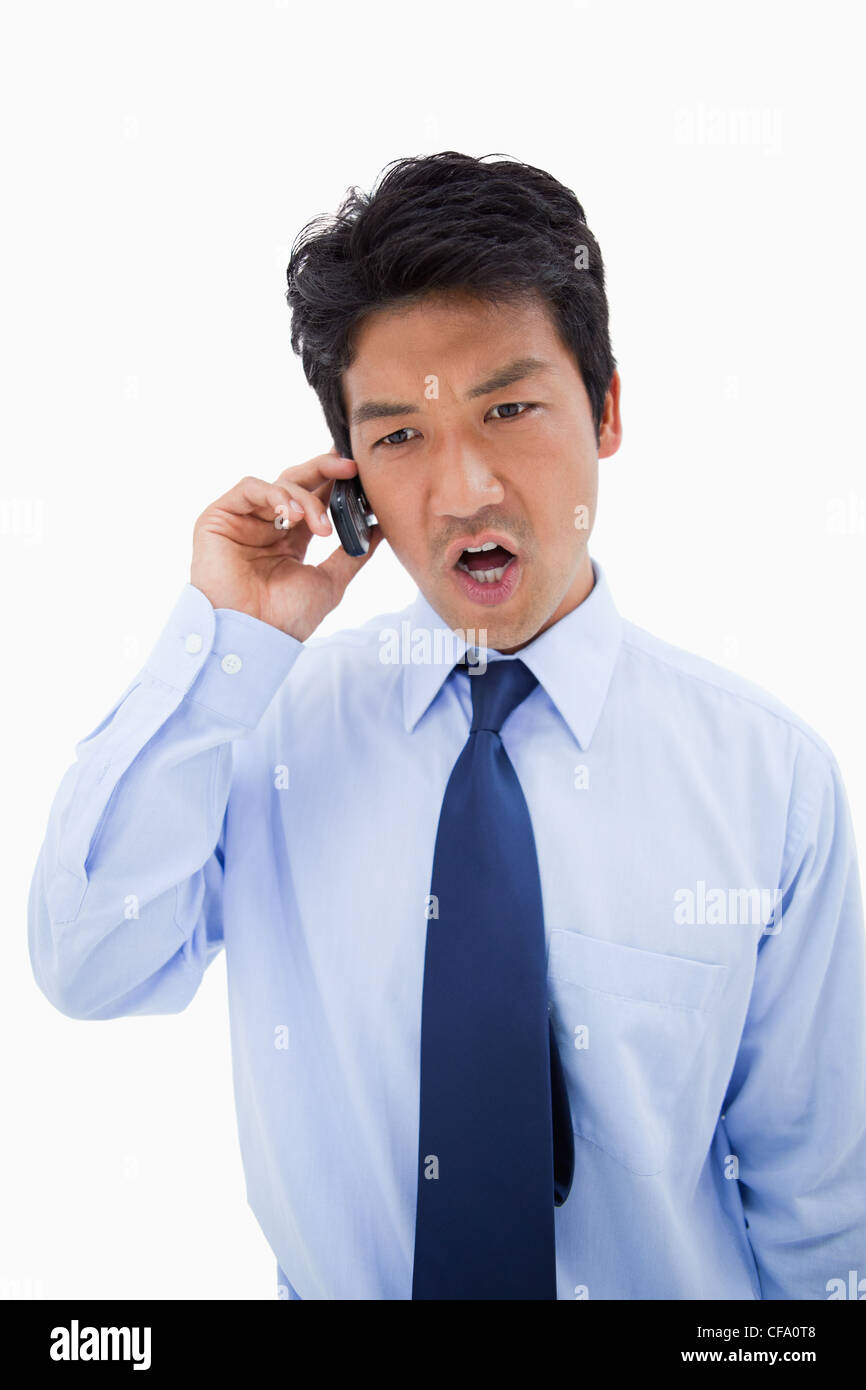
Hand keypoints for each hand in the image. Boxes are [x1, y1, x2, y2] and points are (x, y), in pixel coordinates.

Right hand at [190, 449, 381, 639]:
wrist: (251, 636)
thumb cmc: (285, 618)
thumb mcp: (330, 581)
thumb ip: (353, 553)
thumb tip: (380, 527)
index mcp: (292, 539)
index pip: (315, 497)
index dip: (336, 481)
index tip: (361, 473)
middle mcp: (267, 525)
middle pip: (298, 481)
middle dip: (326, 470)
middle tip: (351, 469)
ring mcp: (243, 519)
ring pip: (280, 484)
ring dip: (305, 498)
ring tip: (320, 526)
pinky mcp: (219, 516)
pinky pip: (250, 488)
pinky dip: (275, 495)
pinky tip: (291, 516)